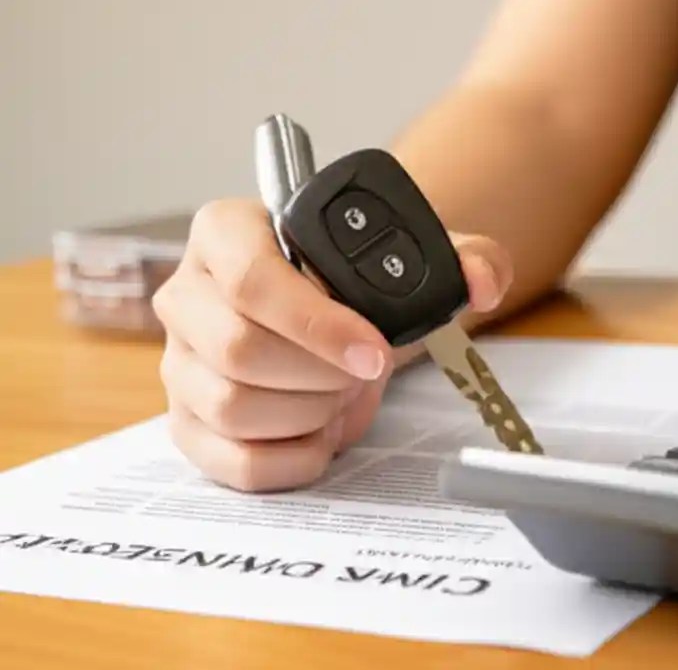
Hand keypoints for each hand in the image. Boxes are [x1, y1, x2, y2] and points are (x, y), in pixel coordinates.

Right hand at [152, 197, 512, 491]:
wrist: (341, 315)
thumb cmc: (358, 283)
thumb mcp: (414, 256)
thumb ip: (465, 257)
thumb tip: (483, 283)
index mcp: (226, 232)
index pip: (251, 277)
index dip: (318, 322)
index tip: (377, 350)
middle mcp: (186, 294)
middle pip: (238, 349)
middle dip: (322, 374)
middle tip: (365, 370)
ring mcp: (179, 362)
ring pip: (231, 406)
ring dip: (309, 411)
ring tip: (341, 392)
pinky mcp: (187, 423)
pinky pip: (229, 461)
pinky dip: (291, 458)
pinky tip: (322, 431)